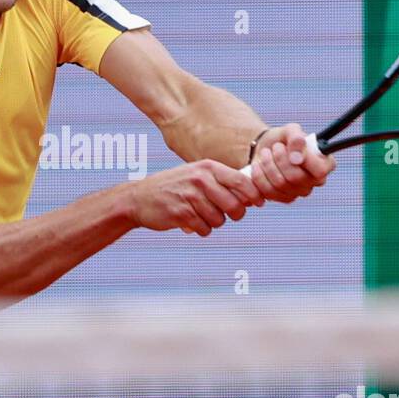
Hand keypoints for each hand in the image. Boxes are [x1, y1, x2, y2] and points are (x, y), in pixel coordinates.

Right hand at [127, 159, 264, 236]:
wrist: (139, 198)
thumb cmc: (174, 188)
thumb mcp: (196, 175)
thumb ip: (221, 182)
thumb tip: (252, 196)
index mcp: (207, 167)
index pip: (242, 181)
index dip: (254, 194)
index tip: (259, 202)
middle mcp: (200, 180)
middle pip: (235, 205)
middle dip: (235, 214)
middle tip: (227, 214)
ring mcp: (190, 196)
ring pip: (220, 220)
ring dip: (213, 222)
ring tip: (200, 215)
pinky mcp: (181, 214)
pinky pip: (205, 229)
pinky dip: (201, 229)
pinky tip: (190, 222)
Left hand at [248, 123, 334, 203]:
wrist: (265, 148)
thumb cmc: (283, 139)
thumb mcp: (290, 130)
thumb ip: (297, 138)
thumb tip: (297, 158)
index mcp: (325, 164)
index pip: (320, 170)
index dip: (303, 159)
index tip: (288, 146)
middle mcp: (315, 181)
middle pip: (296, 178)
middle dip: (280, 158)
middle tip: (275, 147)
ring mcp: (299, 192)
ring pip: (280, 185)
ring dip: (267, 165)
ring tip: (265, 153)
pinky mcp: (283, 198)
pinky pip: (267, 192)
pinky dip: (258, 176)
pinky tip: (258, 166)